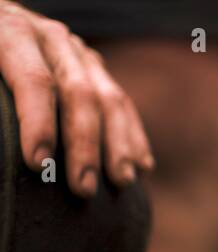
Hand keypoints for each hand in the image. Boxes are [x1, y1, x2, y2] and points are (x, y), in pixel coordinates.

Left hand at [0, 1, 152, 195]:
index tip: (38, 164)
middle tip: (83, 189)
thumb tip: (23, 151)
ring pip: (110, 98)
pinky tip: (141, 167)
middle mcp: (51, 38)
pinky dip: (133, 136)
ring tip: (121, 182)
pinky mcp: (95, 68)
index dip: (37, 124)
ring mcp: (79, 53)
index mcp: (11, 32)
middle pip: (79, 93)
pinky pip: (122, 103)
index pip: (35, 80)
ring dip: (118, 145)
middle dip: (83, 146)